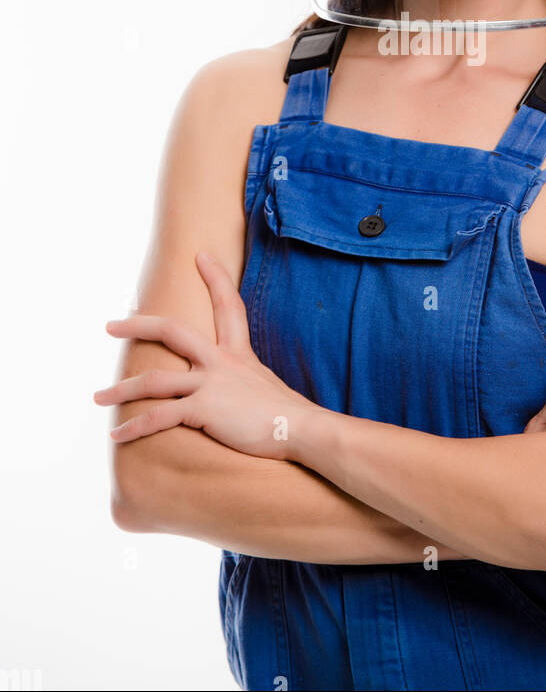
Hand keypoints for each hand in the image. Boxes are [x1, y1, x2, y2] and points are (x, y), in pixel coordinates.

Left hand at [94, 250, 317, 460]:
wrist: (301, 429)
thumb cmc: (287, 415)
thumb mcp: (265, 384)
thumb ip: (245, 379)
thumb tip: (237, 391)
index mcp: (237, 353)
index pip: (227, 305)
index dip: (216, 278)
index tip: (201, 255)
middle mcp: (221, 362)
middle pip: (172, 331)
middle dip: (138, 326)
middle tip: (111, 325)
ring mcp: (211, 384)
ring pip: (155, 379)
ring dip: (122, 389)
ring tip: (99, 397)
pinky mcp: (204, 410)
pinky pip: (159, 416)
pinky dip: (135, 427)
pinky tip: (118, 436)